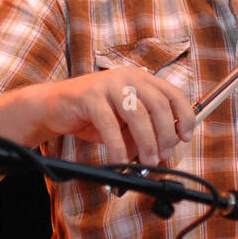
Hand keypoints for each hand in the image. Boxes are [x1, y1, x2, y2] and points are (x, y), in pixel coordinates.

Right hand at [35, 69, 194, 166]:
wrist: (52, 107)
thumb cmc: (91, 115)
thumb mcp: (123, 124)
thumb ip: (143, 131)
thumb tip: (163, 150)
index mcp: (140, 79)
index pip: (173, 94)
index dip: (184, 116)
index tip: (185, 137)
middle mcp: (127, 77)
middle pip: (159, 105)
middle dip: (165, 134)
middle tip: (162, 156)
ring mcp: (108, 84)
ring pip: (138, 114)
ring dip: (146, 143)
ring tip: (146, 161)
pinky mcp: (90, 96)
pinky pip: (110, 125)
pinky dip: (118, 147)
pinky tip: (120, 161)